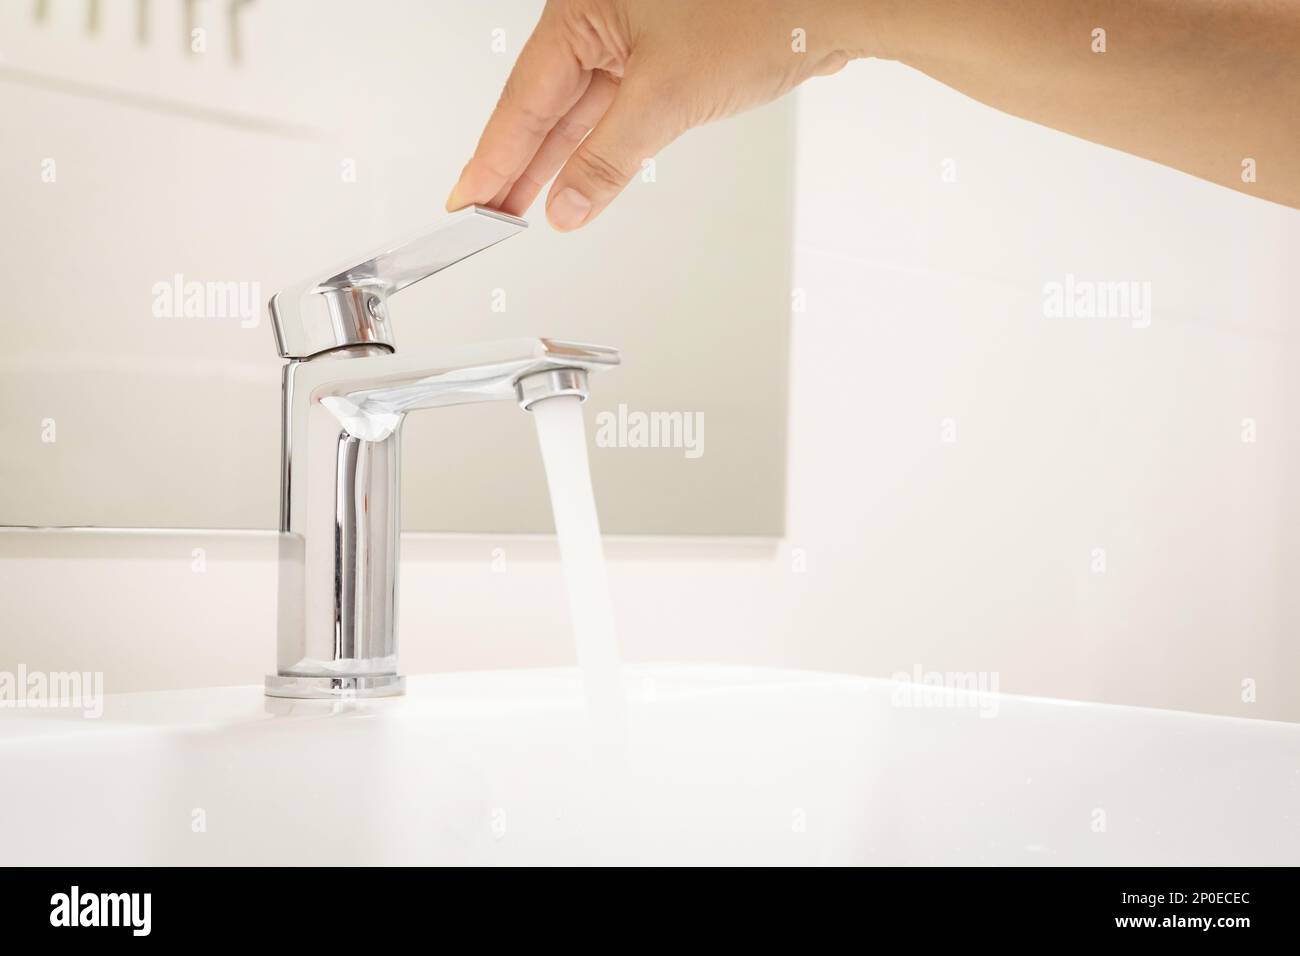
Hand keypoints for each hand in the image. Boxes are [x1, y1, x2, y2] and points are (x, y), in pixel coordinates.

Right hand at [445, 0, 873, 230]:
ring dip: (554, 165)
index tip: (467, 199)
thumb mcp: (668, 97)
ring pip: (579, 114)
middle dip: (516, 167)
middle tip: (484, 216)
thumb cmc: (762, 12)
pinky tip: (575, 185)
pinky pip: (614, 114)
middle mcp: (602, 18)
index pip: (523, 97)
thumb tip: (567, 205)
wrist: (835, 5)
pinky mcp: (664, 61)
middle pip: (543, 107)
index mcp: (584, 6)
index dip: (493, 156)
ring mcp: (633, 39)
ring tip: (518, 211)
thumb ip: (609, 159)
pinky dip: (596, 152)